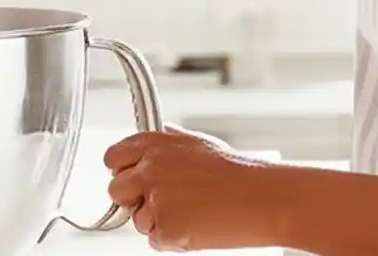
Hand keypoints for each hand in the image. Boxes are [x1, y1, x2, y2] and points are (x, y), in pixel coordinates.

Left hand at [105, 126, 281, 251]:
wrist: (264, 198)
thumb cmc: (239, 173)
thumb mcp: (200, 143)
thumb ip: (169, 141)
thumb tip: (154, 137)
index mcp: (156, 144)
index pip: (113, 157)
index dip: (122, 171)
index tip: (133, 180)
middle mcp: (150, 169)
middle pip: (116, 190)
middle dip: (133, 200)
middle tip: (163, 202)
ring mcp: (156, 199)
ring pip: (137, 220)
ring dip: (158, 221)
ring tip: (192, 212)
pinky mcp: (165, 228)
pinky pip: (155, 241)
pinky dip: (173, 239)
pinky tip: (197, 226)